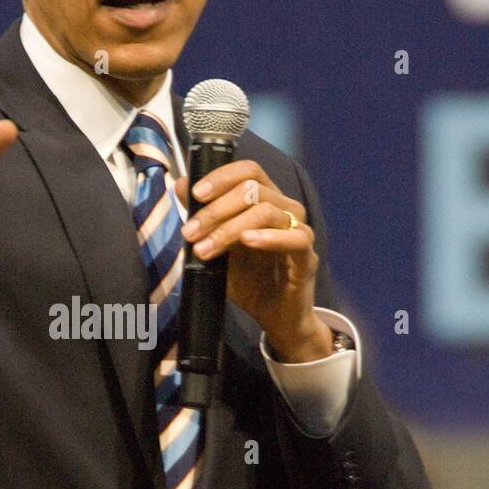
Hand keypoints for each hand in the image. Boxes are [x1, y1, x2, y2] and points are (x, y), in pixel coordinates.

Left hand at [173, 160, 333, 362]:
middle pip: (252, 188)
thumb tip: (180, 185)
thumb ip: (203, 218)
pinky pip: (294, 237)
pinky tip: (248, 241)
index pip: (248, 171)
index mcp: (265, 199)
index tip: (195, 194)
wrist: (273, 316)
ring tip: (205, 249)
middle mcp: (285, 208)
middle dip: (215, 210)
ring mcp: (298, 229)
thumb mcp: (218, 246)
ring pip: (265, 211)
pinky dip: (269, 237)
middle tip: (190, 233)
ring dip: (229, 228)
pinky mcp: (307, 255)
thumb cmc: (248, 278)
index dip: (221, 177)